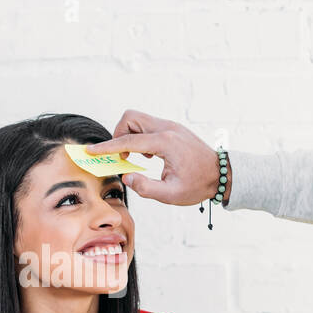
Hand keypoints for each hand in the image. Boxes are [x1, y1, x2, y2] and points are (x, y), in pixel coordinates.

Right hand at [83, 110, 222, 205]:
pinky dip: (140, 136)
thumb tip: (126, 177)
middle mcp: (167, 129)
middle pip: (131, 118)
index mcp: (165, 143)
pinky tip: (148, 156)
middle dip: (118, 134)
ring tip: (136, 157)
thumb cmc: (199, 185)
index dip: (107, 147)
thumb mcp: (171, 195)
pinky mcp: (173, 128)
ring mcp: (171, 126)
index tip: (91, 151)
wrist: (222, 174)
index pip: (128, 140)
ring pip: (139, 118)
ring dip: (129, 135)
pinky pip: (148, 125)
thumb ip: (146, 188)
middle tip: (122, 156)